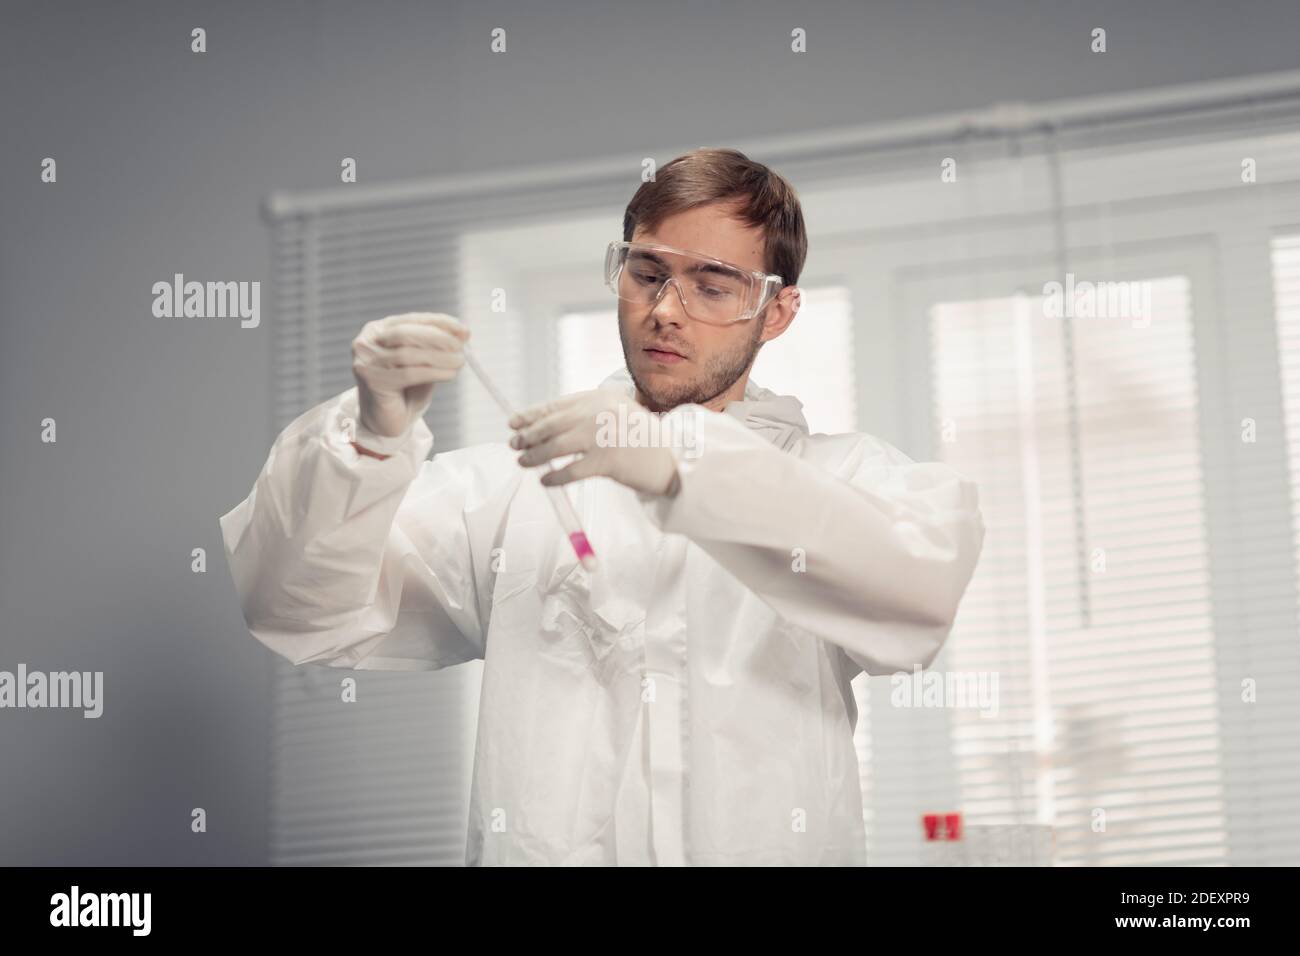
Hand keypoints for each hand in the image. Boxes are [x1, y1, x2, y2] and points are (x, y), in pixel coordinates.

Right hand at [351, 313, 467, 436]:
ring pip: (406, 354)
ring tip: (459, 362)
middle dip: (437, 338)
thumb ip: (438, 346)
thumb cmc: (406, 389)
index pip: (411, 319)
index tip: (463, 330)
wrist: (386, 420)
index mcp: (378, 329)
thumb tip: (463, 334)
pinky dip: (433, 372)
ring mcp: (366, 361)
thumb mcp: (424, 362)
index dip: (439, 322)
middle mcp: (367, 342)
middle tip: (461, 348)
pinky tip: (449, 374)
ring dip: (439, 357)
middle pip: (405, 333)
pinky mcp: (372, 381)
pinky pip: (408, 374)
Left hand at [509, 389, 680, 496]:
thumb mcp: (617, 414)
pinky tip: (545, 481)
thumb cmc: (642, 440)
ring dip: (534, 456)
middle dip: (528, 435)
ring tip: (523, 462)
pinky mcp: (606, 461)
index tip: (513, 422)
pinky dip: (554, 478)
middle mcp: (599, 412)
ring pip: (555, 447)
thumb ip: (587, 415)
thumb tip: (545, 427)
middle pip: (551, 424)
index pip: (556, 405)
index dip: (531, 414)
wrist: (674, 458)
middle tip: (513, 444)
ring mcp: (602, 435)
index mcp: (600, 397)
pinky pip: (570, 471)